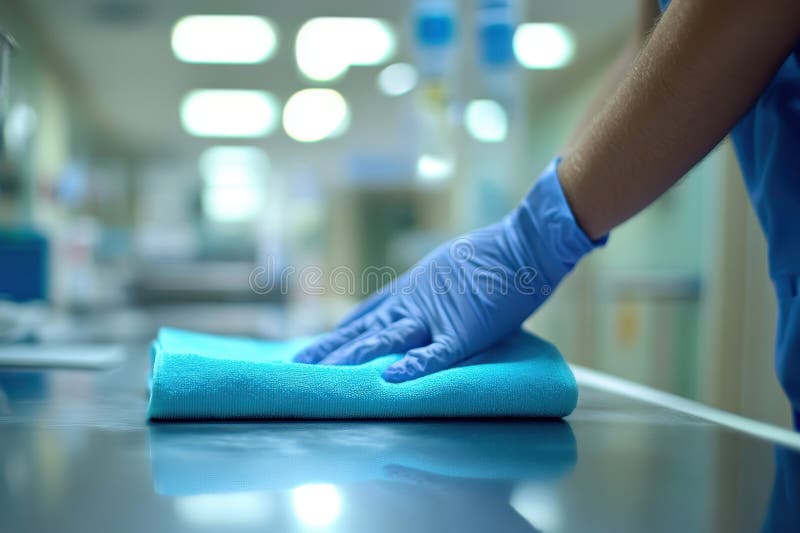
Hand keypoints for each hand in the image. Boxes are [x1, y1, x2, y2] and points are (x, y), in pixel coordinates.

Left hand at [293, 158, 604, 381]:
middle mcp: (413, 303)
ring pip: (386, 340)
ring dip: (354, 358)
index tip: (315, 349)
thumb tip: (422, 300)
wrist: (525, 246)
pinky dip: (413, 367)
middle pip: (363, 329)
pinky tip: (391, 380)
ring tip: (324, 376)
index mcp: (411, 291)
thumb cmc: (493, 256)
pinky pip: (436, 353)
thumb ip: (429, 290)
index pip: (365, 316)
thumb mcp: (448, 269)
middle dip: (330, 349)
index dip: (339, 334)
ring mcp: (435, 316)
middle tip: (297, 366)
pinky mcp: (463, 331)